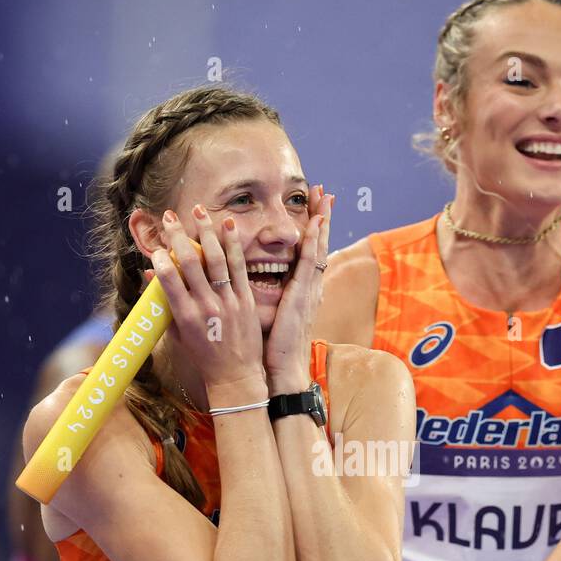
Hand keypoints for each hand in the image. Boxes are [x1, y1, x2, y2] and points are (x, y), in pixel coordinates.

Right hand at [149, 205, 265, 392]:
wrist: (235, 377)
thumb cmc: (204, 357)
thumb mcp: (178, 334)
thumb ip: (165, 304)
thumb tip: (150, 276)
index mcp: (186, 316)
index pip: (169, 278)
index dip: (160, 257)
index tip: (155, 245)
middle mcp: (206, 306)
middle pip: (190, 262)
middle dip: (177, 235)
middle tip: (169, 216)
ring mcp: (228, 302)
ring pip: (216, 259)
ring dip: (205, 231)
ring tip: (198, 210)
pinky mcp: (246, 301)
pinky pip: (239, 267)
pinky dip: (233, 245)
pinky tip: (228, 225)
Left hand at [265, 185, 332, 392]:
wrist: (281, 371)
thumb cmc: (267, 349)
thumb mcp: (265, 317)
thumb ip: (256, 296)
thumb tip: (236, 283)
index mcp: (300, 292)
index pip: (307, 253)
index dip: (310, 229)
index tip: (312, 206)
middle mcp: (309, 287)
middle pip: (317, 244)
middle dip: (321, 216)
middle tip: (324, 190)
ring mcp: (309, 290)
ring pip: (317, 247)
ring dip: (322, 220)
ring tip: (324, 195)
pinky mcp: (303, 296)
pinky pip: (310, 263)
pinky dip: (315, 241)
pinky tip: (317, 223)